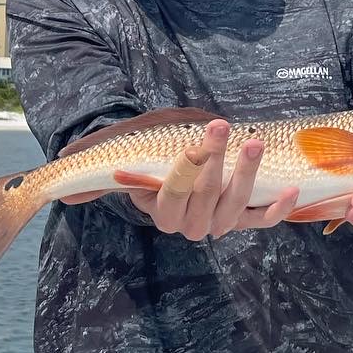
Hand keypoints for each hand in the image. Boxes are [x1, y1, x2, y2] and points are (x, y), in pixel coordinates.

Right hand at [63, 119, 298, 239]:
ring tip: (253, 142)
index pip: (172, 192)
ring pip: (234, 205)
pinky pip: (260, 221)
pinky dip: (277, 211)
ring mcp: (218, 224)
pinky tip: (291, 193)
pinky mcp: (242, 220)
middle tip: (221, 127)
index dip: (183, 169)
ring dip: (248, 174)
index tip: (192, 142)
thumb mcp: (127, 161)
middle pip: (204, 194)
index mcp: (161, 213)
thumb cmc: (154, 161)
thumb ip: (100, 169)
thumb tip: (61, 178)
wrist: (179, 173)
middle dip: (214, 159)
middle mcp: (190, 225)